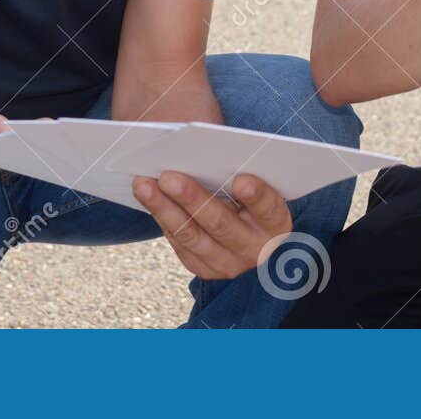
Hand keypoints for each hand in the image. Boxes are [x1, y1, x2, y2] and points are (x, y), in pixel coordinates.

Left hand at [132, 171, 291, 280]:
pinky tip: (147, 197)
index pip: (269, 209)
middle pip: (221, 223)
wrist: (249, 235)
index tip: (241, 180)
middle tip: (168, 176)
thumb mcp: (257, 186)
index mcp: (276, 223)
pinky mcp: (204, 269)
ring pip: (192, 235)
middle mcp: (256, 249)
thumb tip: (204, 151)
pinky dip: (162, 217)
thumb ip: (242, 172)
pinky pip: (180, 243)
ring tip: (144, 184)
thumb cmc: (251, 198)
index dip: (257, 196)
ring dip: (164, 208)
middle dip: (192, 198)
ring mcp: (229, 264)